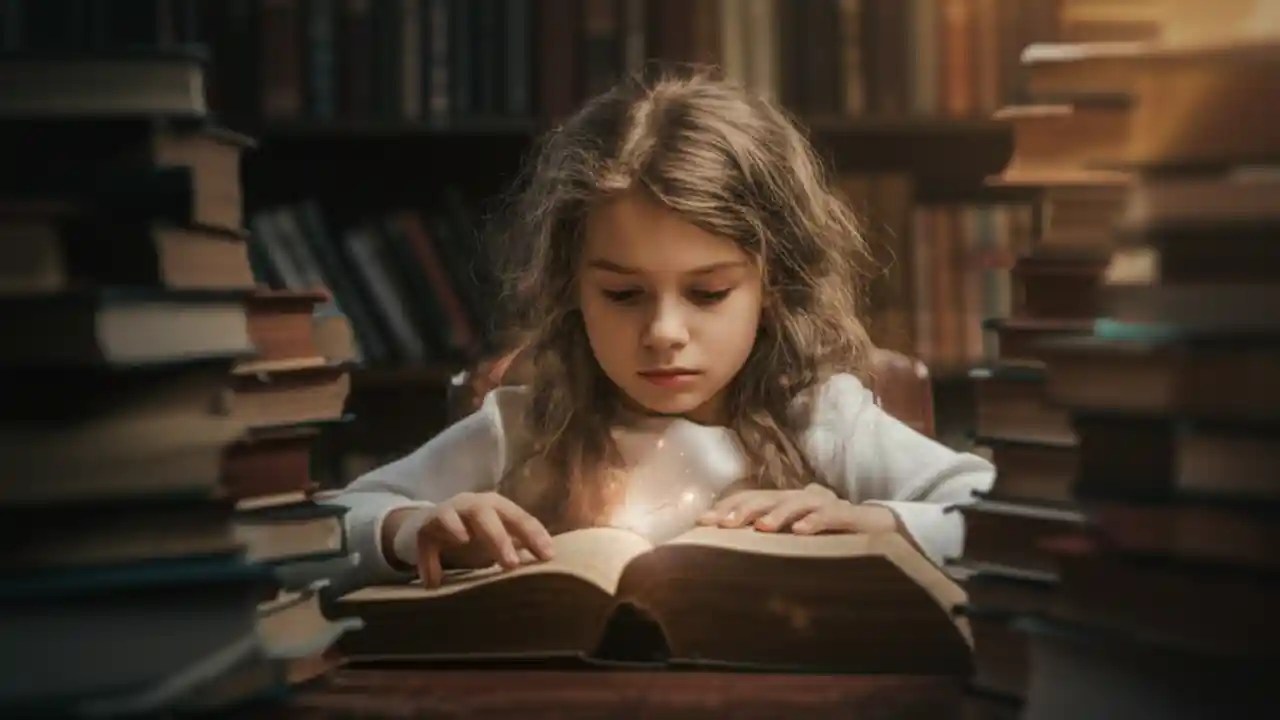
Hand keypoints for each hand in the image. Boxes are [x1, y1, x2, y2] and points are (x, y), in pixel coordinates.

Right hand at [383, 492, 554, 588]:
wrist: (433, 525)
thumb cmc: (477, 533)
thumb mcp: (500, 536)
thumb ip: (520, 545)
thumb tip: (550, 561)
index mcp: (495, 505)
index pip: (518, 517)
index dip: (533, 535)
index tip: (548, 556)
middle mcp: (470, 505)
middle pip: (484, 513)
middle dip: (498, 536)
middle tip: (511, 564)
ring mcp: (445, 514)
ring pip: (449, 516)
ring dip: (457, 527)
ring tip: (464, 541)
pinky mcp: (422, 531)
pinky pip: (423, 543)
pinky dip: (428, 562)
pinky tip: (434, 583)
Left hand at [698, 484, 898, 534]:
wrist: (880, 533)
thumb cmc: (830, 541)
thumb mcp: (794, 543)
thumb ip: (768, 545)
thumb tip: (727, 559)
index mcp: (786, 503)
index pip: (751, 500)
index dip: (727, 508)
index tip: (702, 523)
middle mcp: (802, 498)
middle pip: (767, 498)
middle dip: (743, 510)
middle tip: (723, 525)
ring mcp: (825, 503)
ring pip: (796, 503)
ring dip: (778, 514)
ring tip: (761, 528)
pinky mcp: (849, 515)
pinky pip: (830, 515)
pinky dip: (815, 521)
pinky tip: (801, 532)